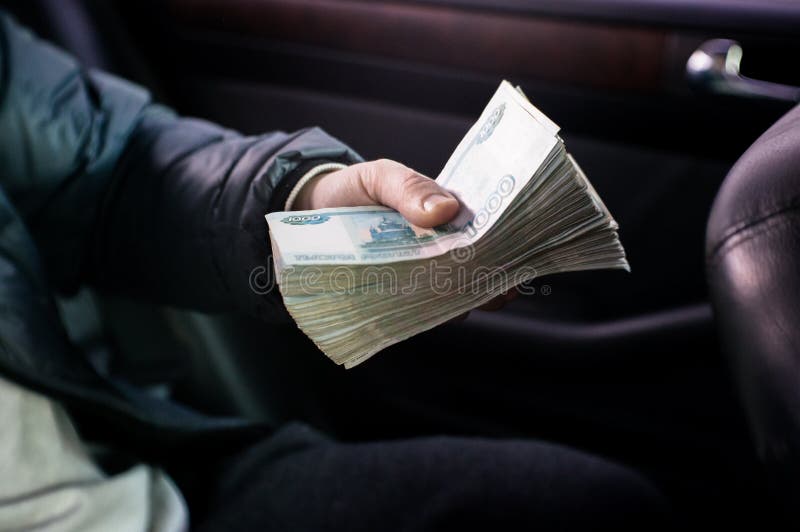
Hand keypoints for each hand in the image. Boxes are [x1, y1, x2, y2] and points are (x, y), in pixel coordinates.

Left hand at [294, 159, 516, 314]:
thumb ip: (408, 188)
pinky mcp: (400, 300)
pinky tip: (431, 314)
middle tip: (498, 289)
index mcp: (449, 216)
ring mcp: (423, 277)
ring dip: (464, 301)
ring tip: (463, 303)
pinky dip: (430, 315)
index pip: (491, 230)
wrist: (310, 216)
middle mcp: (443, 249)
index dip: (510, 242)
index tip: (519, 252)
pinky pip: (422, 312)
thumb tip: (446, 210)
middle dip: (495, 280)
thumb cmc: (353, 191)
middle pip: (482, 269)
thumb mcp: (380, 178)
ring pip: (456, 296)